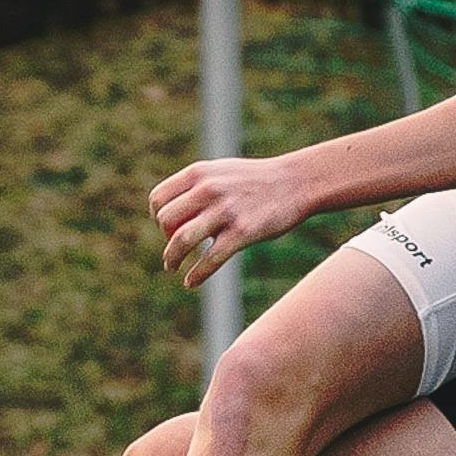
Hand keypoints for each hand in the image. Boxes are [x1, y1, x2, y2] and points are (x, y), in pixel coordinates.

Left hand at [149, 154, 317, 288]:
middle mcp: (208, 189)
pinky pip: (210, 258)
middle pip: (165, 220)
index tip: (169, 230)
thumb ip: (195, 189)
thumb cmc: (256, 181)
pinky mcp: (243, 232)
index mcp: (199, 173)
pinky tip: (190, 283)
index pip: (158, 199)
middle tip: (174, 250)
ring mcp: (226, 211)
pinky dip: (196, 275)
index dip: (158, 218)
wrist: (297, 182)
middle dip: (165, 239)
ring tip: (172, 267)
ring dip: (172, 258)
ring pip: (181, 240)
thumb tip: (171, 216)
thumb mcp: (221, 172)